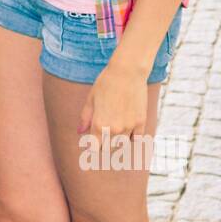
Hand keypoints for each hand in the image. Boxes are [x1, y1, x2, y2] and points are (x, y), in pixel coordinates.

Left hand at [77, 56, 149, 170]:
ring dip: (117, 141)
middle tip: (102, 135)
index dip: (92, 147)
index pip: (94, 148)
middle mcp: (114, 129)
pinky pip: (136, 139)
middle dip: (103, 144)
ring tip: (114, 128)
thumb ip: (85, 118)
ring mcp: (129, 127)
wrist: (128, 72)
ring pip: (122, 145)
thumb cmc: (105, 83)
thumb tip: (80, 132)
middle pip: (108, 149)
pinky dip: (131, 137)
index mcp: (99, 125)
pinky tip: (127, 129)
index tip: (92, 143)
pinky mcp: (141, 122)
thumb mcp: (91, 99)